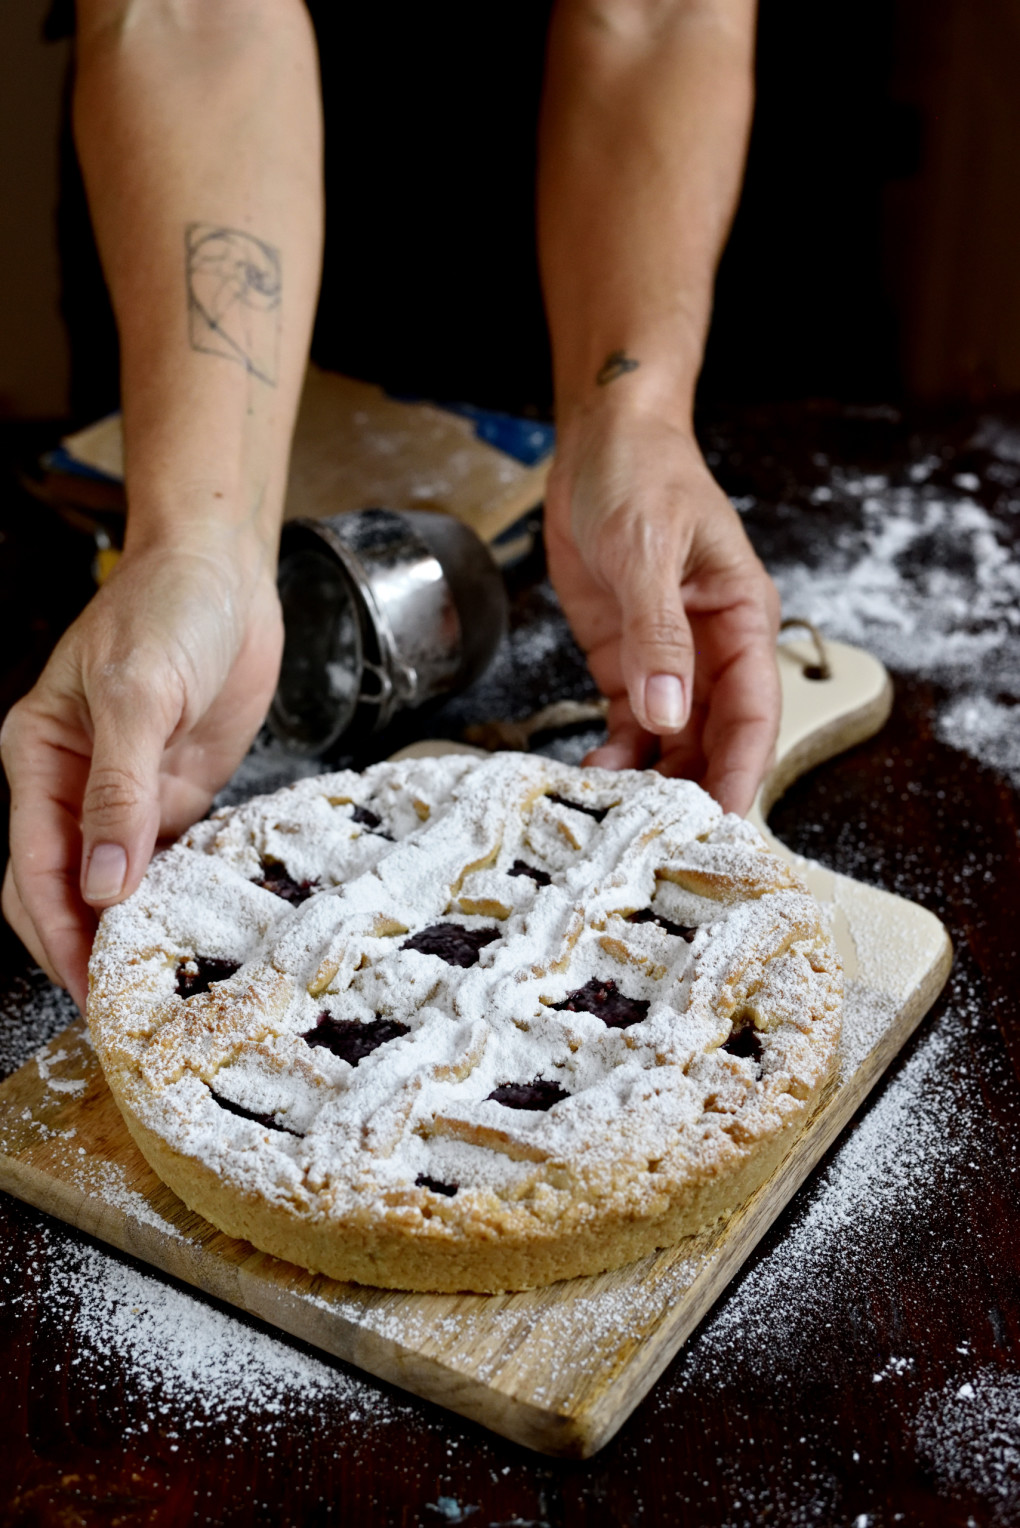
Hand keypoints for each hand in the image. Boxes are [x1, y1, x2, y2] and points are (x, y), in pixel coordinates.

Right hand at [1, 537, 282, 1009]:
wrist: (225, 573)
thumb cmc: (169, 609)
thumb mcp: (141, 694)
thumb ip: (120, 790)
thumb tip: (102, 884)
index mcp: (37, 755)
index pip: (33, 864)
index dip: (57, 930)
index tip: (88, 986)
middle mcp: (73, 782)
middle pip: (60, 887)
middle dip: (81, 946)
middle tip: (123, 1008)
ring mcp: (127, 792)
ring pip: (111, 883)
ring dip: (128, 931)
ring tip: (160, 989)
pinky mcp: (176, 792)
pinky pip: (166, 860)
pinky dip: (175, 897)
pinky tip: (196, 933)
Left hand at [545, 401, 780, 814]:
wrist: (600, 442)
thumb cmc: (642, 475)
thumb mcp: (648, 550)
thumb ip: (658, 636)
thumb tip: (670, 714)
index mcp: (741, 620)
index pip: (754, 713)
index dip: (742, 771)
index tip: (723, 824)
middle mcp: (711, 649)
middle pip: (715, 739)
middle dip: (697, 790)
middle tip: (667, 845)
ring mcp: (666, 659)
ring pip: (672, 741)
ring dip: (653, 780)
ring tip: (622, 822)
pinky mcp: (624, 660)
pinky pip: (627, 723)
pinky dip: (614, 754)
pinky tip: (591, 778)